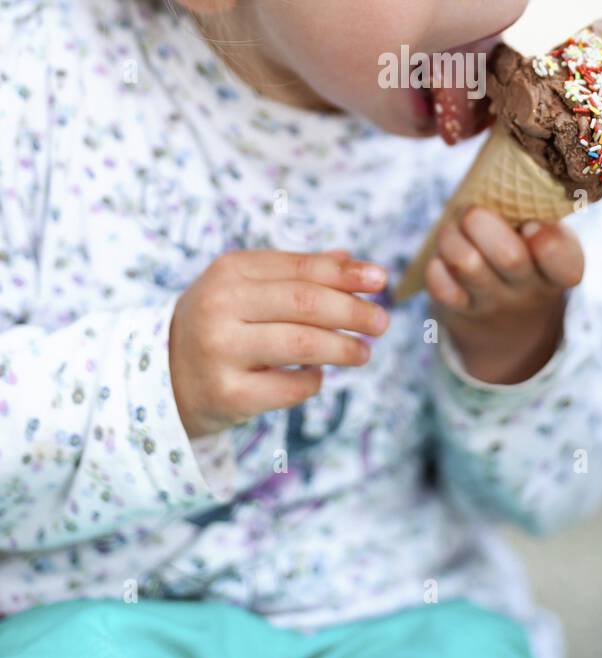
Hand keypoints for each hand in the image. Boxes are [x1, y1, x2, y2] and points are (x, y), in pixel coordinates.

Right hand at [169, 248, 388, 438]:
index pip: (302, 268)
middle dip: (353, 312)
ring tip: (364, 352)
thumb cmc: (220, 322)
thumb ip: (298, 273)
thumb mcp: (247, 287)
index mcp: (230, 271)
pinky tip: (317, 375)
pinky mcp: (227, 394)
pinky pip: (290, 387)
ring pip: (303, 344)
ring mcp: (221, 351)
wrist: (162, 375)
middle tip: (382, 323)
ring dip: (344, 348)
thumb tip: (354, 262)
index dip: (346, 274)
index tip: (381, 280)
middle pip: (306, 304)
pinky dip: (313, 380)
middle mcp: (220, 306)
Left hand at [425, 206, 584, 383]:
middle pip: (509, 256)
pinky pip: (440, 284)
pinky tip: (444, 258)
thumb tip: (503, 169)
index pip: (565, 261)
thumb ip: (531, 212)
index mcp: (558, 269)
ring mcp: (494, 304)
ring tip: (454, 228)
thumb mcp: (541, 244)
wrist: (509, 329)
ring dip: (452, 236)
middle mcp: (529, 291)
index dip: (547, 240)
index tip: (531, 225)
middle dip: (482, 221)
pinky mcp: (460, 312)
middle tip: (474, 211)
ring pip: (465, 263)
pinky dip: (436, 263)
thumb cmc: (525, 263)